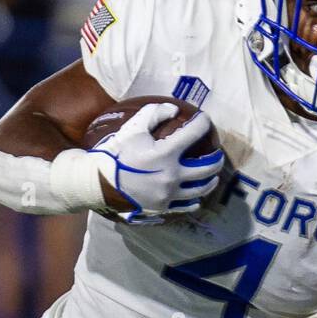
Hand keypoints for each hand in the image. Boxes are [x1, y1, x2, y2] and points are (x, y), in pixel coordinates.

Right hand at [90, 104, 222, 222]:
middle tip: (217, 154)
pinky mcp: (163, 207)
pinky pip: (186, 206)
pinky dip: (195, 201)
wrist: (99, 183)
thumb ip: (154, 114)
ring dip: (210, 180)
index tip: (205, 120)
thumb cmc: (116, 153)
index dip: (203, 123)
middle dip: (216, 158)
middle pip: (207, 167)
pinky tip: (197, 198)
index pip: (195, 133)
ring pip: (200, 189)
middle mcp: (172, 175)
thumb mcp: (133, 128)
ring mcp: (168, 194)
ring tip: (213, 175)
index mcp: (165, 153)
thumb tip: (174, 109)